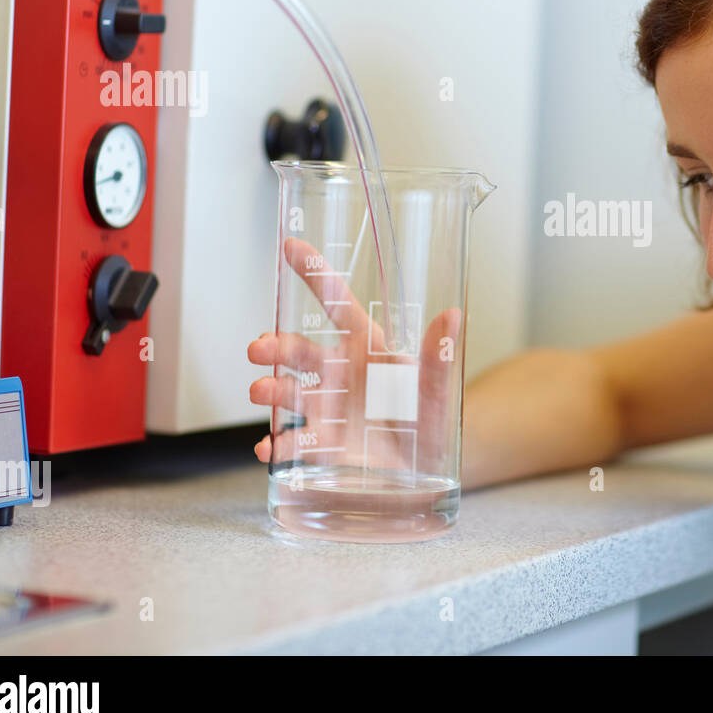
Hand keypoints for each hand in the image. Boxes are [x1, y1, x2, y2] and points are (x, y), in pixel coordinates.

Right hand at [248, 236, 460, 475]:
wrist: (425, 465)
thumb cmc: (430, 416)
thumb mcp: (437, 387)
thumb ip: (438, 356)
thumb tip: (453, 317)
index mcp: (365, 345)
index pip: (336, 302)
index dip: (314, 274)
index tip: (290, 247)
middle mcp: (338, 371)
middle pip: (298, 349)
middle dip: (274, 346)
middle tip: (259, 348)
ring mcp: (326, 405)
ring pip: (287, 391)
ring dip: (269, 389)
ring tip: (261, 391)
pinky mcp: (321, 442)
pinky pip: (293, 440)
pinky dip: (277, 444)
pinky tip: (269, 448)